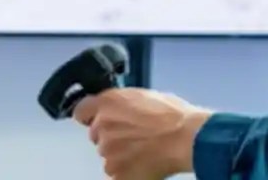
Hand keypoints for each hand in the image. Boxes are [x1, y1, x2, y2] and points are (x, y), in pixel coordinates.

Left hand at [72, 88, 212, 179]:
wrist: (186, 139)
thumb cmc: (174, 116)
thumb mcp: (146, 96)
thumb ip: (124, 103)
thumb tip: (121, 109)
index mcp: (108, 102)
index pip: (81, 111)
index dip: (89, 117)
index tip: (94, 120)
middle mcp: (102, 125)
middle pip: (97, 135)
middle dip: (111, 137)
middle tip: (134, 138)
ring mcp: (107, 151)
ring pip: (108, 155)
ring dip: (120, 156)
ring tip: (144, 151)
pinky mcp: (115, 172)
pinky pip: (116, 174)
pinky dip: (127, 173)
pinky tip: (144, 164)